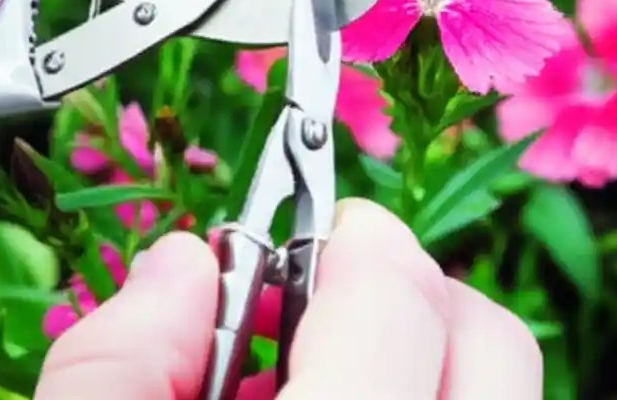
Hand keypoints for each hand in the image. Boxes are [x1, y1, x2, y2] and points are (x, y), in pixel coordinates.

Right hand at [35, 199, 543, 399]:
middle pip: (491, 336)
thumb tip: (186, 265)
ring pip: (501, 384)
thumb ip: (115, 363)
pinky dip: (430, 399)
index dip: (346, 239)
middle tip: (315, 306)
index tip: (301, 234)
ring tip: (320, 378)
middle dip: (404, 287)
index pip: (398, 296)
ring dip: (421, 351)